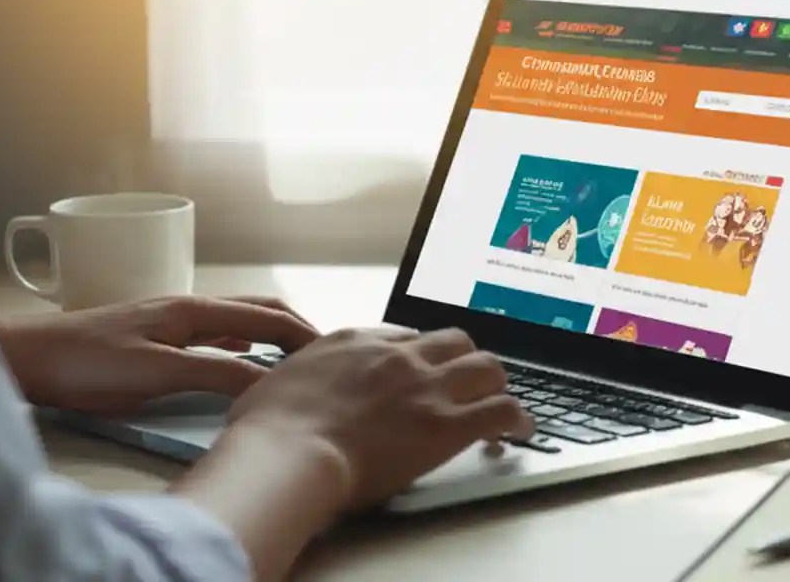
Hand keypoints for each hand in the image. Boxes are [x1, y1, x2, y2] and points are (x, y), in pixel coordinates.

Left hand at [0, 296, 318, 413]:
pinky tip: (246, 362)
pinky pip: (217, 337)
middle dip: (297, 329)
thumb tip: (269, 384)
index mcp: (194, 310)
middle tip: (328, 356)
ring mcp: (174, 322)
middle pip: (260, 311)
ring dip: (273, 337)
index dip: (305, 336)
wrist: (29, 358)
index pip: (268, 317)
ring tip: (298, 361)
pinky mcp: (159, 340)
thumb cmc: (86, 362)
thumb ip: (215, 374)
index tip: (334, 357)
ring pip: (240, 322)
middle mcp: (190, 309)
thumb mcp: (157, 372)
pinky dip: (245, 346)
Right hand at [173, 327, 532, 579]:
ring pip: (487, 366)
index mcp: (356, 341)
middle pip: (454, 341)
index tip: (420, 370)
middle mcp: (399, 356)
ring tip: (498, 401)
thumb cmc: (269, 429)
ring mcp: (427, 388)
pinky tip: (520, 430)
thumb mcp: (274, 382)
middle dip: (464, 360)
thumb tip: (295, 385)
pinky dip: (517, 419)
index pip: (403, 336)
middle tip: (465, 381)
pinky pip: (502, 410)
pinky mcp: (448, 424)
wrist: (288, 453)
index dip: (418, 355)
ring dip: (494, 384)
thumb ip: (299, 377)